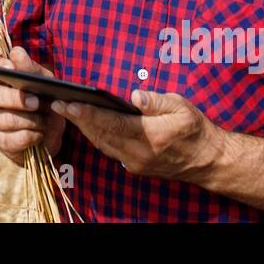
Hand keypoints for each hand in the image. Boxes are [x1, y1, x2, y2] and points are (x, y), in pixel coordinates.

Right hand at [0, 46, 65, 166]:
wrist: (51, 133)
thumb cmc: (45, 101)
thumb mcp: (44, 84)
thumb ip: (31, 69)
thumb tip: (16, 52)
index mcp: (0, 80)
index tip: (11, 68)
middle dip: (14, 99)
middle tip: (35, 101)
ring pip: (1, 120)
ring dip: (27, 121)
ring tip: (44, 121)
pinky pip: (8, 140)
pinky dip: (27, 137)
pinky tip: (39, 134)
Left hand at [50, 89, 222, 182]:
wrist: (208, 161)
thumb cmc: (196, 129)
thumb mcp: (182, 107)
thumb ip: (157, 101)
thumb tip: (136, 95)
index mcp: (150, 136)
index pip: (110, 123)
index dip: (86, 113)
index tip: (67, 104)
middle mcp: (139, 153)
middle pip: (100, 134)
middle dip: (76, 119)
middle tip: (56, 103)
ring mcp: (136, 163)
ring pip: (101, 144)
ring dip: (83, 128)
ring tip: (66, 110)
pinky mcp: (135, 167)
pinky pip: (109, 150)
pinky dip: (96, 136)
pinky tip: (87, 124)